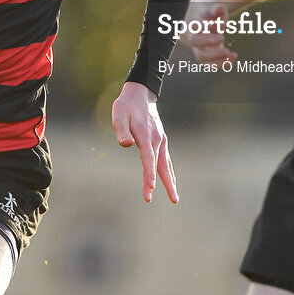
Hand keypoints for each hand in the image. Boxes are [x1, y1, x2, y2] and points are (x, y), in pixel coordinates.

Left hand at [111, 82, 177, 203]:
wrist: (139, 94)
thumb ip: (122, 130)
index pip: (148, 159)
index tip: (151, 188)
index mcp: (145, 135)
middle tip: (173, 201)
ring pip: (166, 164)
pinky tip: (170, 181)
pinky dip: (169, 172)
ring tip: (174, 198)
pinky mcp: (160, 140)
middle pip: (162, 165)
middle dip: (166, 184)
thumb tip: (126, 144)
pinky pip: (166, 159)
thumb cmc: (125, 106)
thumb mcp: (119, 116)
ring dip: (171, 181)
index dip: (149, 174)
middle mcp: (156, 139)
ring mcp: (160, 140)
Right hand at [181, 3, 236, 66]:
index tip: (219, 24)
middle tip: (223, 38)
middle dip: (209, 41)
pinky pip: (210, 65)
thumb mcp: (214, 11)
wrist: (201, 28)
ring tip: (232, 54)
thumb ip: (217, 9)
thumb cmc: (209, 18)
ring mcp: (198, 49)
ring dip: (217, 58)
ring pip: (202, 58)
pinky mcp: (206, 58)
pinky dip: (222, 63)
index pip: (195, 26)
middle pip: (195, 42)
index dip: (204, 25)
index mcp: (194, 24)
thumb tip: (219, 8)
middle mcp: (193, 38)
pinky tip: (233, 56)